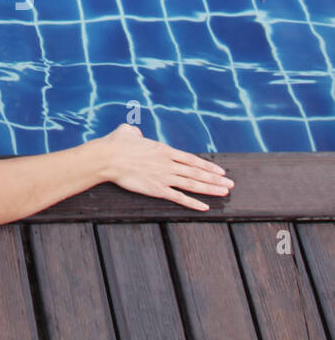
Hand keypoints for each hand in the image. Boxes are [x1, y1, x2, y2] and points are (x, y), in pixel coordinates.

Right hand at [99, 123, 231, 210]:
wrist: (108, 157)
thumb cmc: (117, 143)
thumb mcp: (128, 132)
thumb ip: (136, 132)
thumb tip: (137, 134)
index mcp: (164, 150)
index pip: (192, 159)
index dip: (208, 166)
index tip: (221, 171)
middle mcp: (168, 164)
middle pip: (197, 173)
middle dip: (216, 179)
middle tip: (231, 185)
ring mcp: (164, 177)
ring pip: (192, 185)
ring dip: (210, 189)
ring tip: (224, 193)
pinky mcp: (157, 189)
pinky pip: (179, 197)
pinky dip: (193, 203)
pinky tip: (204, 207)